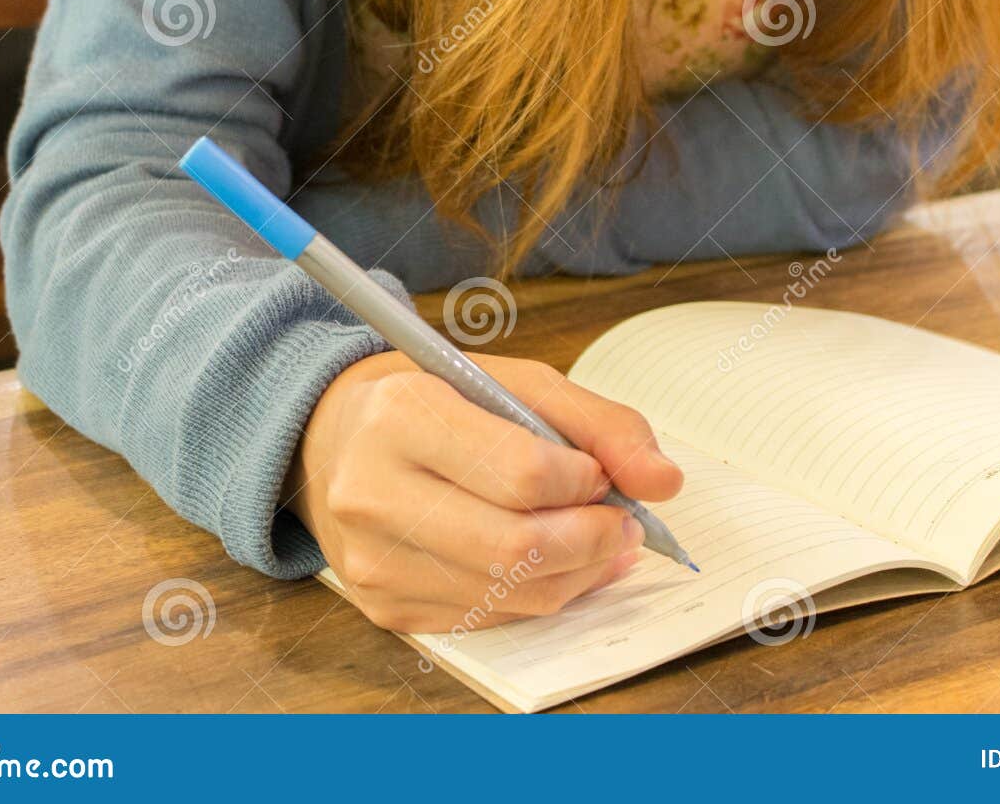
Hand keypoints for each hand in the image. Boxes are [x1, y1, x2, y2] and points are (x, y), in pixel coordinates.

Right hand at [285, 350, 683, 632]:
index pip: (520, 473)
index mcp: (401, 416)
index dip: (582, 480)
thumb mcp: (515, 382)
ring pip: (510, 592)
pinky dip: (543, 595)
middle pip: (516, 546)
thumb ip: (600, 423)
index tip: (599, 473)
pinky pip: (489, 616)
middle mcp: (373, 492)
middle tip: (626, 522)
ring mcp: (373, 560)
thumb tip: (665, 481)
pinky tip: (561, 565)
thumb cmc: (436, 402)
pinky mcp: (384, 606)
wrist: (335, 439)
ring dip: (580, 573)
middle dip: (595, 539)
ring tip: (602, 542)